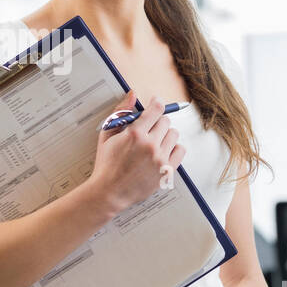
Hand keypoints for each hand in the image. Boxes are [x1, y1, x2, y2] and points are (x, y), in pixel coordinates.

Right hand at [87, 90, 185, 213]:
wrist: (109, 192)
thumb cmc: (106, 163)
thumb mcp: (107, 134)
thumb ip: (120, 112)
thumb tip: (133, 94)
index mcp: (135, 134)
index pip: (156, 109)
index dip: (157, 103)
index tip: (156, 103)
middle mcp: (150, 145)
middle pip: (166, 121)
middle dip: (157, 122)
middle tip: (148, 129)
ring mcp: (160, 159)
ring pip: (174, 134)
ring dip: (165, 135)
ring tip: (154, 142)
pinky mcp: (167, 171)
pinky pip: (180, 150)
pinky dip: (174, 148)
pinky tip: (163, 151)